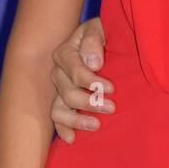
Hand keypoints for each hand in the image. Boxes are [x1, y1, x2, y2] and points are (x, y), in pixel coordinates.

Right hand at [49, 16, 111, 143]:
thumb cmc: (105, 34)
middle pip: (68, 93)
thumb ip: (94, 40)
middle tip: (111, 108)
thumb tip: (93, 63)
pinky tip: (72, 139)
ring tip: (96, 125)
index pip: (75, 72)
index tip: (111, 89)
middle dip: (90, 102)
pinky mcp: (63, 101)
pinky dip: (63, 129)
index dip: (92, 82)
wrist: (106, 41)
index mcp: (65, 52)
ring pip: (59, 109)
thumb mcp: (101, 28)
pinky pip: (57, 117)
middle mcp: (58, 72)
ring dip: (77, 119)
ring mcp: (59, 88)